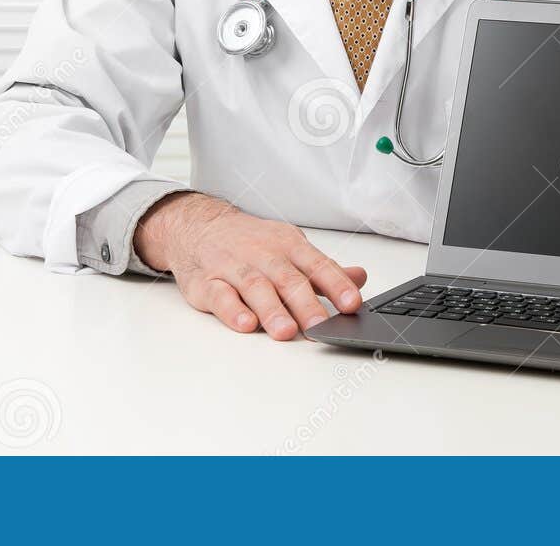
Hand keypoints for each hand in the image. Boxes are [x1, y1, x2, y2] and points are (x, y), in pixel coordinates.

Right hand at [134, 192, 366, 339]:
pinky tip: (245, 324)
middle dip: (306, 305)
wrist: (199, 227)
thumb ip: (323, 270)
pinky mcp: (206, 283)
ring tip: (286, 332)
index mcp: (289, 246)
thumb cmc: (251, 243)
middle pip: (288, 279)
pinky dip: (232, 310)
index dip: (336, 284)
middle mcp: (263, 254)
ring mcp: (234, 267)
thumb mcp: (290, 248)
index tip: (353, 304)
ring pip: (255, 287)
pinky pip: (219, 296)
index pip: (318, 265)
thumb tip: (360, 279)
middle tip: (321, 327)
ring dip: (271, 310)